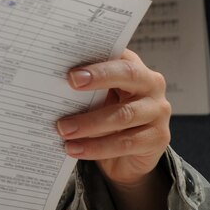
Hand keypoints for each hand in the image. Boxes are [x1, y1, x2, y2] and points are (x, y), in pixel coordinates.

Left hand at [56, 49, 171, 187]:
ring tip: (63, 130)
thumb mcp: (97, 98)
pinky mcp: (158, 138)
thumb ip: (84, 88)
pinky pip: (125, 142)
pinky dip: (96, 147)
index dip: (97, 61)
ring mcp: (157, 111)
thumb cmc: (107, 114)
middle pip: (128, 75)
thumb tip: (51, 85)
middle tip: (70, 84)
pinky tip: (75, 149)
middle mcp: (151, 84)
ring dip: (89, 123)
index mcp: (134, 66)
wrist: (128, 155)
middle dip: (99, 78)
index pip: (118, 54)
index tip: (72, 70)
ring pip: (123, 114)